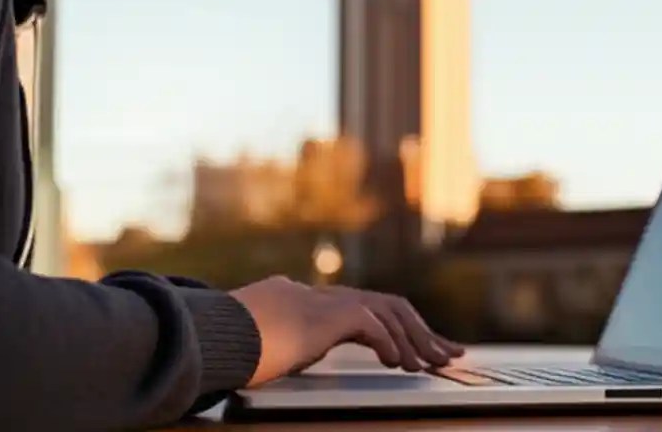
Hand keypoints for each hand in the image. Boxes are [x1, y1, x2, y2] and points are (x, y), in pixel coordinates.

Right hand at [229, 276, 464, 386]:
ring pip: (386, 311)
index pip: (369, 311)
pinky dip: (387, 342)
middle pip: (388, 306)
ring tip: (429, 364)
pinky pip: (369, 323)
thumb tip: (289, 353)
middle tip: (450, 353)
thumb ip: (288, 345)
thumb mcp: (267, 347)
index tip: (421, 349)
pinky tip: (395, 361)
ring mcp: (323, 302)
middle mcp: (323, 298)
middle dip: (422, 331)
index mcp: (314, 305)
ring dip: (413, 339)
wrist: (212, 334)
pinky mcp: (323, 314)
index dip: (400, 329)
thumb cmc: (230, 346)